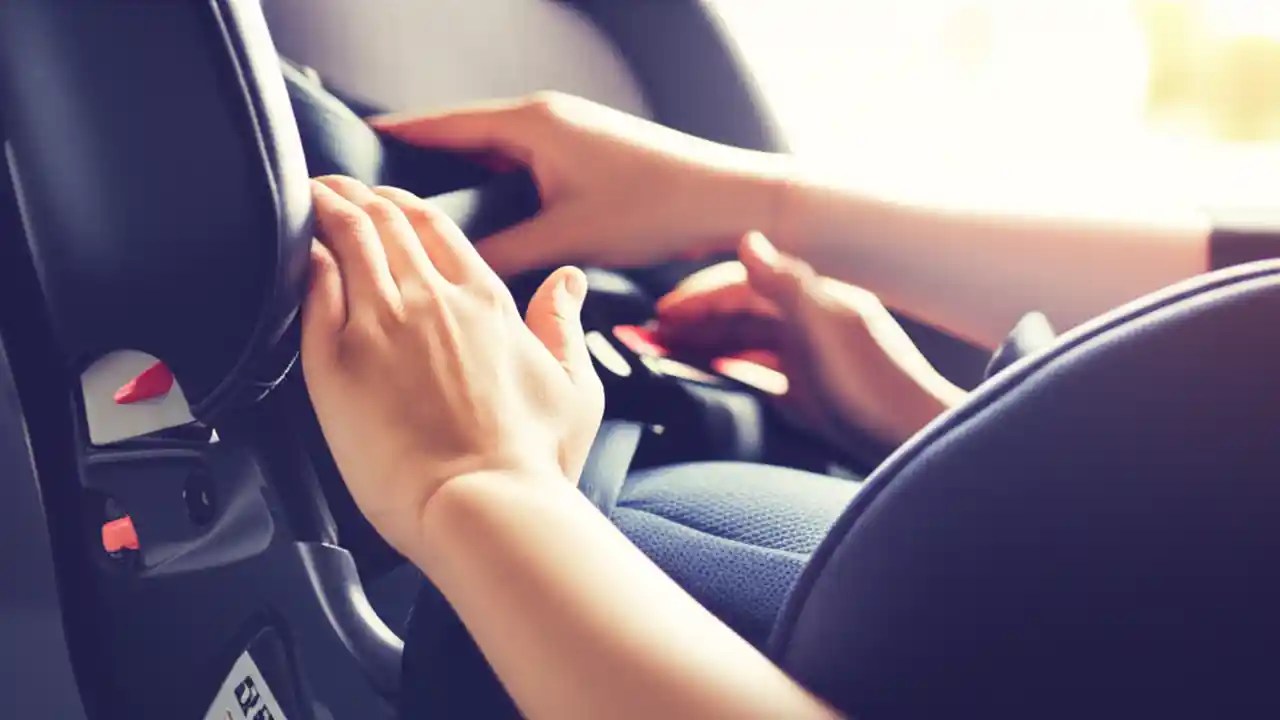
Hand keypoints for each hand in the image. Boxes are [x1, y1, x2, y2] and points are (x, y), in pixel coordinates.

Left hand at [300, 175, 603, 562]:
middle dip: (356, 194)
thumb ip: (564, 325)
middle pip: (384, 219)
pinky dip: (305, 256)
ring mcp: (381, 324)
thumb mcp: (576, 386)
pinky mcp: (338, 362)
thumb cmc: (531, 461)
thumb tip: (568, 280)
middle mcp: (431, 299)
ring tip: (309, 197)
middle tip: (334, 189)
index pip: (434, 225)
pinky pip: (313, 287)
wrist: (485, 508)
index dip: (402, 203)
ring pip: (346, 237)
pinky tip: (295, 246)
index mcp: (485, 301)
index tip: (385, 200)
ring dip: (325, 208)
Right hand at [371, 92, 787, 276]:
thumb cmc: (657, 207)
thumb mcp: (570, 235)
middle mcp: (544, 117)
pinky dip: (492, 182)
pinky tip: (479, 213)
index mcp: (532, 124)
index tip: (346, 155)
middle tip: (369, 193)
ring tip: (412, 207)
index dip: (391, 140)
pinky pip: (518, 163)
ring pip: (490, 150)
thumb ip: (507, 252)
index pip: (441, 125)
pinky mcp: (582, 154)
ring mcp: (565, 133)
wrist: (728, 200)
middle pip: (460, 134)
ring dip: (456, 173)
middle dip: (416, 161)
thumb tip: (456, 268)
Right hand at [657, 233, 965, 447]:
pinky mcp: (810, 394)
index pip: (744, 286)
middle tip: (642, 337)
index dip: (700, 297)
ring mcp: (810, 359)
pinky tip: (703, 372)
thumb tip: (746, 237)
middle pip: (737, 315)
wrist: (918, 443)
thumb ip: (786, 285)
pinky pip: (756, 373)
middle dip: (689, 322)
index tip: (659, 313)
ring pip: (741, 343)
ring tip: (657, 353)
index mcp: (816, 300)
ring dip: (700, 345)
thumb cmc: (877, 389)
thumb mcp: (826, 332)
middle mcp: (810, 323)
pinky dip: (725, 369)